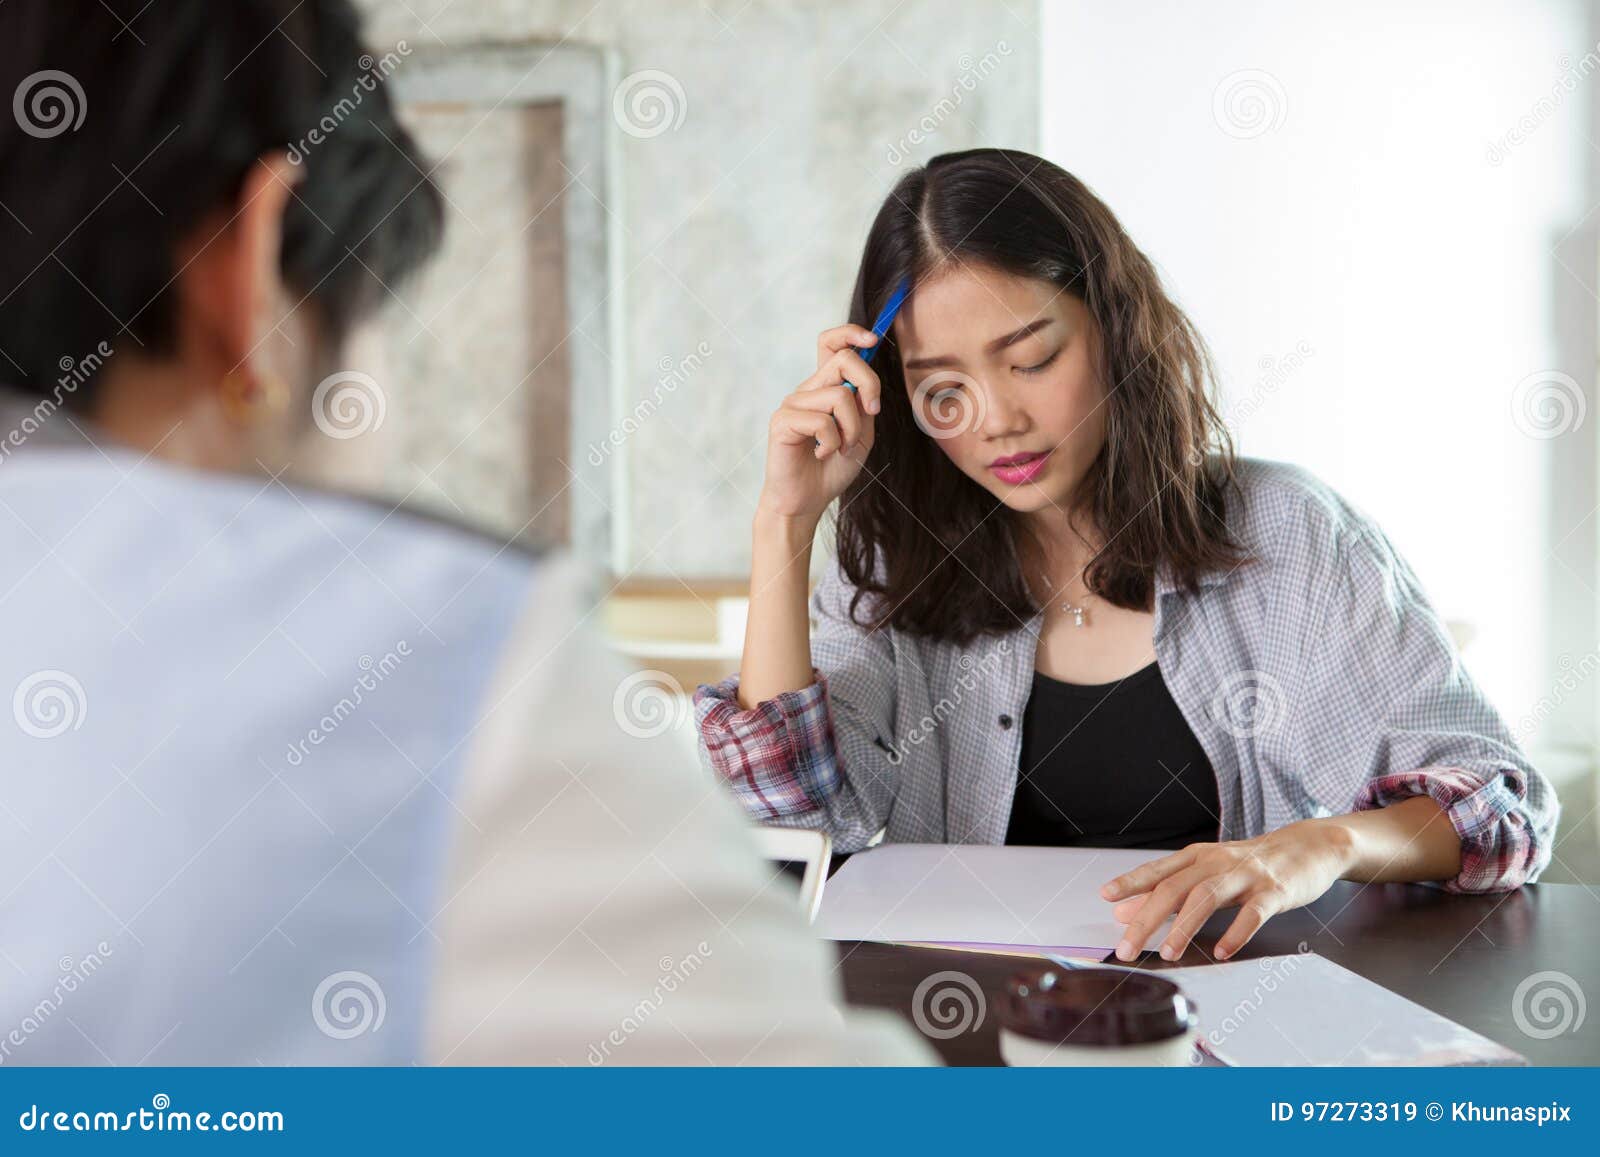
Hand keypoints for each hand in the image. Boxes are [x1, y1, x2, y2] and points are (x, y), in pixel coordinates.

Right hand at [756, 324, 882, 523]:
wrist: (806, 501)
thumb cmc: (831, 469)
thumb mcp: (861, 433)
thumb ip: (863, 405)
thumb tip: (866, 383)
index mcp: (825, 388)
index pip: (831, 343)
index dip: (852, 332)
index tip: (873, 340)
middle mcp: (807, 390)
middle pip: (843, 359)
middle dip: (869, 383)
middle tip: (872, 413)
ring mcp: (792, 403)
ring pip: (839, 395)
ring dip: (851, 428)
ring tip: (842, 449)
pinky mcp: (782, 421)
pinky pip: (822, 421)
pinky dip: (833, 442)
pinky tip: (823, 454)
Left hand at [1099, 820, 1356, 961]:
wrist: (1310, 846)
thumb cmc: (1252, 864)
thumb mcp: (1209, 872)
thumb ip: (1169, 891)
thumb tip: (1124, 911)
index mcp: (1198, 857)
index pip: (1157, 870)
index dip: (1131, 882)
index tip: (1106, 897)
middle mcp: (1217, 862)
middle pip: (1174, 887)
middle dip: (1147, 919)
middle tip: (1127, 948)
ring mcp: (1246, 875)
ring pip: (1207, 897)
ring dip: (1184, 926)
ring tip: (1168, 953)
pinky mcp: (1274, 891)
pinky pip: (1253, 912)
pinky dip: (1236, 933)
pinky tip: (1221, 951)